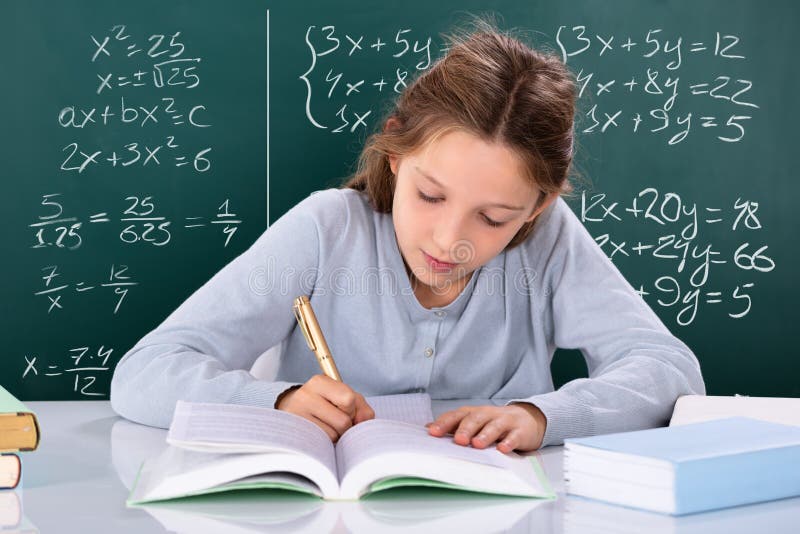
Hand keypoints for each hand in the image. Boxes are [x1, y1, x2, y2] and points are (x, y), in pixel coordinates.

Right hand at [275, 374, 374, 441]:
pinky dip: (327, 442)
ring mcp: (297, 415)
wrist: (294, 410)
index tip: (346, 409)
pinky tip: (321, 433)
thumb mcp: (344, 397)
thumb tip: (363, 422)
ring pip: (334, 435)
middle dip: (347, 425)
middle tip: (337, 421)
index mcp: (319, 382)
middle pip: (343, 421)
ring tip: (327, 426)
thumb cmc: (326, 403)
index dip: (353, 409)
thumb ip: (361, 407)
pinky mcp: (296, 432)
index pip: (348, 399)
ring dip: (337, 435)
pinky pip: (323, 444)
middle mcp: (305, 395)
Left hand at [426, 403, 546, 452]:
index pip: (457, 415)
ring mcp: (505, 422)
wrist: (528, 419)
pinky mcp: (520, 431)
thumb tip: (427, 429)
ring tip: (477, 444)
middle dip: (466, 429)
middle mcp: (488, 415)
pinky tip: (502, 449)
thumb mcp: (474, 422)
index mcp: (474, 413)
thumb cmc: (494, 423)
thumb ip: (453, 426)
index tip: (432, 432)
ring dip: (485, 435)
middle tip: (458, 441)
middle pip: (475, 418)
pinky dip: (509, 442)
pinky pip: (514, 436)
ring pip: (494, 426)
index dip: (445, 423)